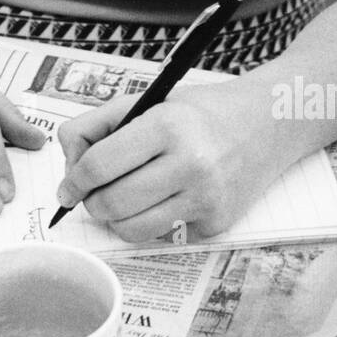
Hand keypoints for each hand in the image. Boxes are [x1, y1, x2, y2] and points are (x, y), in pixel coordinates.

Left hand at [56, 81, 299, 241]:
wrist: (268, 123)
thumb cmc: (199, 112)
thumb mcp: (149, 100)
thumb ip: (98, 124)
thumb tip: (68, 164)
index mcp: (166, 125)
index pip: (100, 164)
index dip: (74, 180)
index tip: (67, 189)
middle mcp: (189, 163)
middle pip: (112, 203)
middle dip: (92, 203)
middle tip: (94, 196)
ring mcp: (206, 198)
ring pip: (133, 229)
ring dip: (117, 219)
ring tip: (124, 199)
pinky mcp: (217, 223)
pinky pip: (164, 236)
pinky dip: (153, 223)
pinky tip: (166, 199)